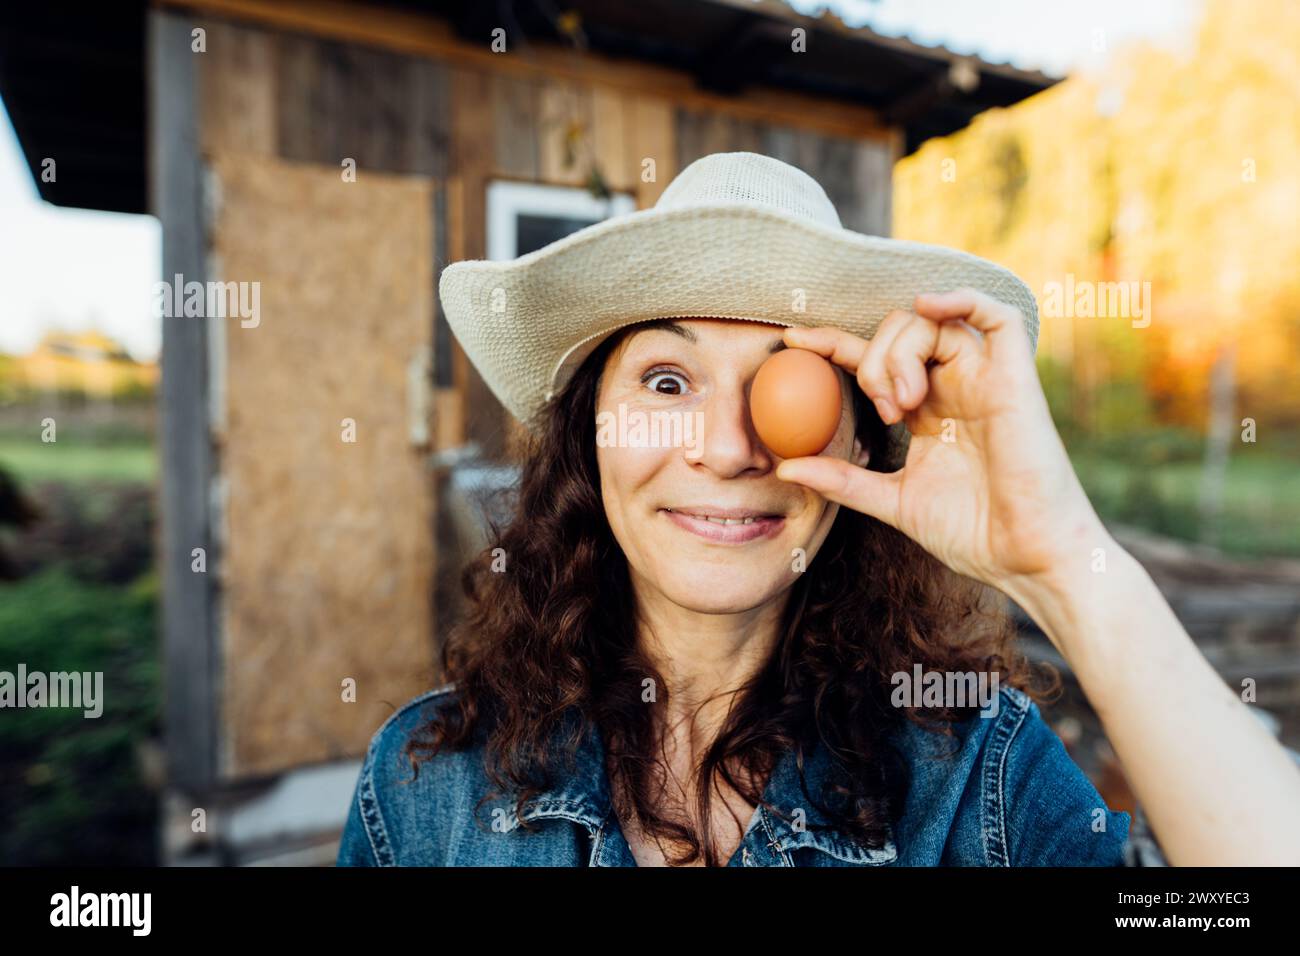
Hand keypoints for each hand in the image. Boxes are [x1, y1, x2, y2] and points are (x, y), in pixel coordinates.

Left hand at [775, 288, 1106, 595]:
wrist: (1026, 560)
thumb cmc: (973, 535)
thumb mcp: (893, 502)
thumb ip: (842, 480)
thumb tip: (786, 466)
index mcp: (926, 412)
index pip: (873, 359)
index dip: (832, 344)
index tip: (791, 343)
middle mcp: (954, 388)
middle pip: (899, 332)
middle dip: (874, 360)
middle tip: (882, 409)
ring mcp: (985, 380)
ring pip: (932, 324)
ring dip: (901, 353)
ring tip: (904, 404)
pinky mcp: (1015, 380)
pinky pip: (999, 317)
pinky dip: (962, 299)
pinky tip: (929, 307)